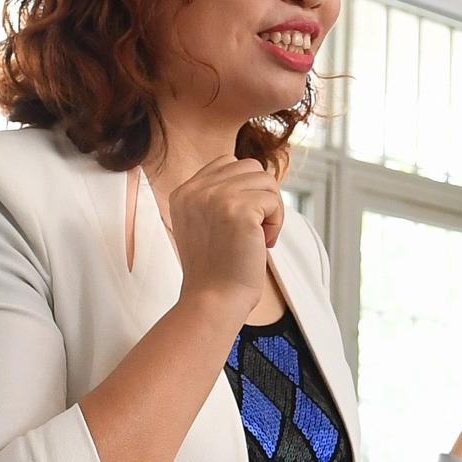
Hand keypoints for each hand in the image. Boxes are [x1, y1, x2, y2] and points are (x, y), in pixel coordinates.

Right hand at [164, 155, 283, 317]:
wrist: (213, 299)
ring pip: (265, 179)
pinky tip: (264, 243)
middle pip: (249, 167)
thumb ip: (219, 197)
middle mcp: (195, 189)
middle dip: (262, 196)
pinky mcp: (237, 208)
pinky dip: (277, 223)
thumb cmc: (217, 270)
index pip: (227, 162)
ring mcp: (214, 196)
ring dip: (272, 209)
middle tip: (256, 230)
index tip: (243, 222)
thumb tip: (258, 176)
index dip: (246, 189)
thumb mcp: (206, 224)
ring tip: (260, 236)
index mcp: (184, 192)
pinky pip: (274, 200)